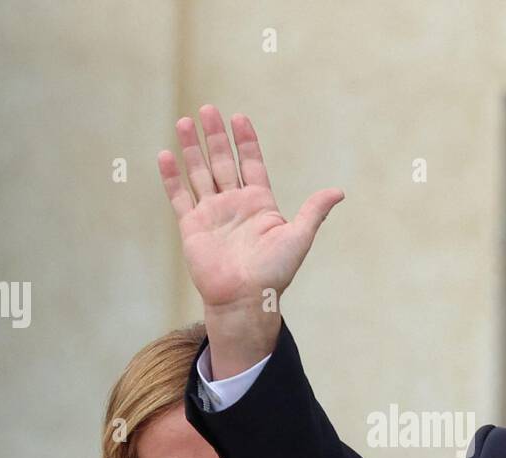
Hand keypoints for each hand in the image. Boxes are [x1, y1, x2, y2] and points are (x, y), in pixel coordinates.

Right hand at [158, 105, 342, 372]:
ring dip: (192, 148)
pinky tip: (166, 155)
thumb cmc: (274, 273)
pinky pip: (180, 196)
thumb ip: (313, 211)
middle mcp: (235, 204)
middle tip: (208, 109)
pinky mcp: (192, 226)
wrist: (245, 299)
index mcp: (260, 203)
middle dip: (216, 136)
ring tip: (185, 122)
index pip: (251, 163)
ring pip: (200, 173)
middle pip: (223, 161)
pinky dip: (172, 176)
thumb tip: (339, 192)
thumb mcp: (299, 237)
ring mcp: (212, 214)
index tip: (239, 117)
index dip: (246, 141)